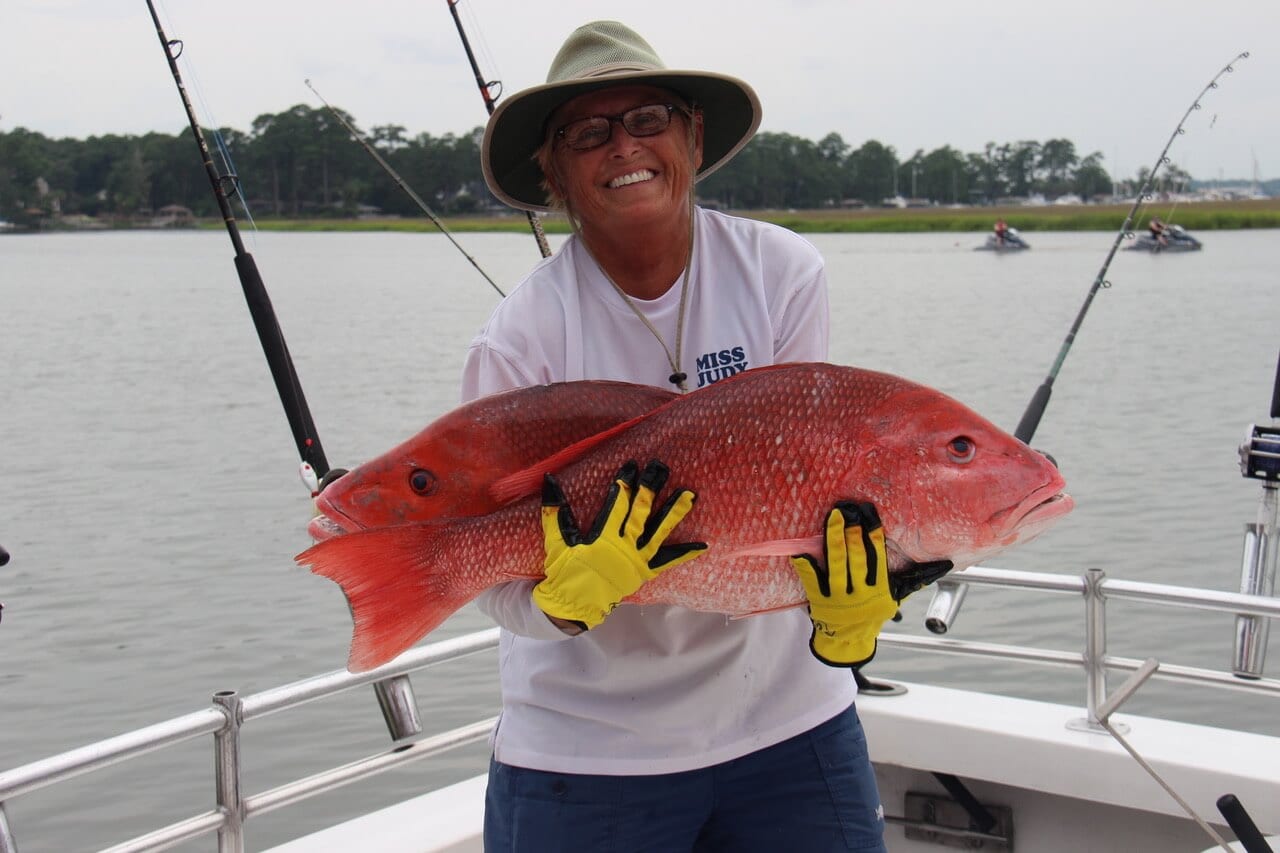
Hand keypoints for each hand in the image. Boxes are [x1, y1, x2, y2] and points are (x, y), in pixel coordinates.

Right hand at [533, 459, 706, 629]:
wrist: (575, 605)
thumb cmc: (564, 572)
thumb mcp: (556, 541)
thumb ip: (554, 511)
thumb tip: (549, 479)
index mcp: (603, 537)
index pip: (617, 503)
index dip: (625, 483)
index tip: (632, 465)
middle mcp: (624, 547)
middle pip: (641, 512)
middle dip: (651, 488)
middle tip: (661, 467)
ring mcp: (637, 559)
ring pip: (660, 532)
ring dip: (674, 512)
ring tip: (689, 495)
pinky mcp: (645, 572)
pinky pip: (668, 562)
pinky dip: (685, 553)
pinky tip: (703, 545)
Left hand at [791, 502, 898, 667]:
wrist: (848, 643)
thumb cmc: (872, 616)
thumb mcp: (894, 600)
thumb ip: (913, 581)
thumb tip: (945, 564)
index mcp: (879, 593)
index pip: (878, 563)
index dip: (874, 541)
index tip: (872, 522)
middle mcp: (860, 596)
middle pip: (857, 562)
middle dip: (853, 538)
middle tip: (850, 516)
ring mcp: (838, 599)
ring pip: (836, 566)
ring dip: (834, 541)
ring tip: (834, 520)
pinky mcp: (820, 602)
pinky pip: (813, 582)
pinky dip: (806, 567)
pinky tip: (801, 552)